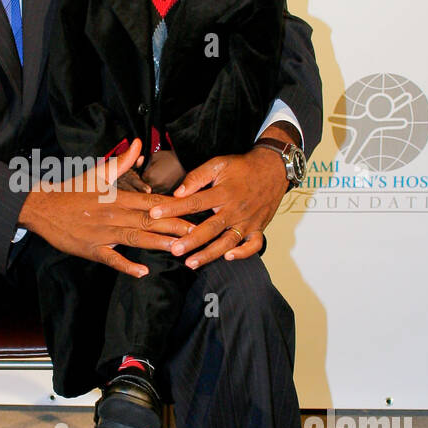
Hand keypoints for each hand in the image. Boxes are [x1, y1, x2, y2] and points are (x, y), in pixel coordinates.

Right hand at [18, 139, 192, 276]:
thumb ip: (122, 161)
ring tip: (179, 249)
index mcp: (118, 197)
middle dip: (175, 226)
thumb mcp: (98, 173)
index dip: (175, 206)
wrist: (43, 207)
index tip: (195, 209)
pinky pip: (112, 259)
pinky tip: (143, 272)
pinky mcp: (92, 249)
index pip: (152, 201)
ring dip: (158, 244)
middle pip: (149, 221)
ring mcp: (103, 233)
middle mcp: (114, 215)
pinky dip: (127, 266)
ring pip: (135, 238)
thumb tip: (139, 143)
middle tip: (198, 232)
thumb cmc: (73, 190)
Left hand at [145, 141, 289, 267]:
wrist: (274, 169)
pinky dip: (243, 253)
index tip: (153, 214)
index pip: (194, 202)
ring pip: (228, 242)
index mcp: (223, 192)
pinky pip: (254, 245)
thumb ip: (197, 177)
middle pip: (211, 228)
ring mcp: (248, 221)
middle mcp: (235, 209)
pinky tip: (227, 258)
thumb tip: (178, 192)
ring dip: (210, 254)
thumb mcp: (219, 164)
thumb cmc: (242, 167)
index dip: (173, 208)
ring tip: (191, 263)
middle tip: (175, 250)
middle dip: (192, 240)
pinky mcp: (258, 228)